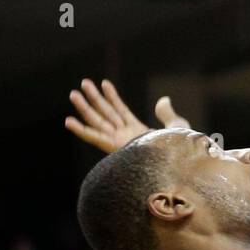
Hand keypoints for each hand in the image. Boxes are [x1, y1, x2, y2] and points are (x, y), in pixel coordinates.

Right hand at [65, 79, 188, 153]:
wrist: (178, 166)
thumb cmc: (181, 152)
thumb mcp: (176, 127)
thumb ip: (166, 114)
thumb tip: (163, 100)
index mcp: (138, 132)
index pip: (121, 110)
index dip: (113, 96)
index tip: (105, 83)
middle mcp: (125, 136)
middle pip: (106, 112)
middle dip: (94, 98)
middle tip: (83, 83)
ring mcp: (119, 142)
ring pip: (98, 120)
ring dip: (85, 107)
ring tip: (73, 93)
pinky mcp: (115, 148)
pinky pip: (94, 137)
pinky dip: (81, 130)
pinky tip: (69, 121)